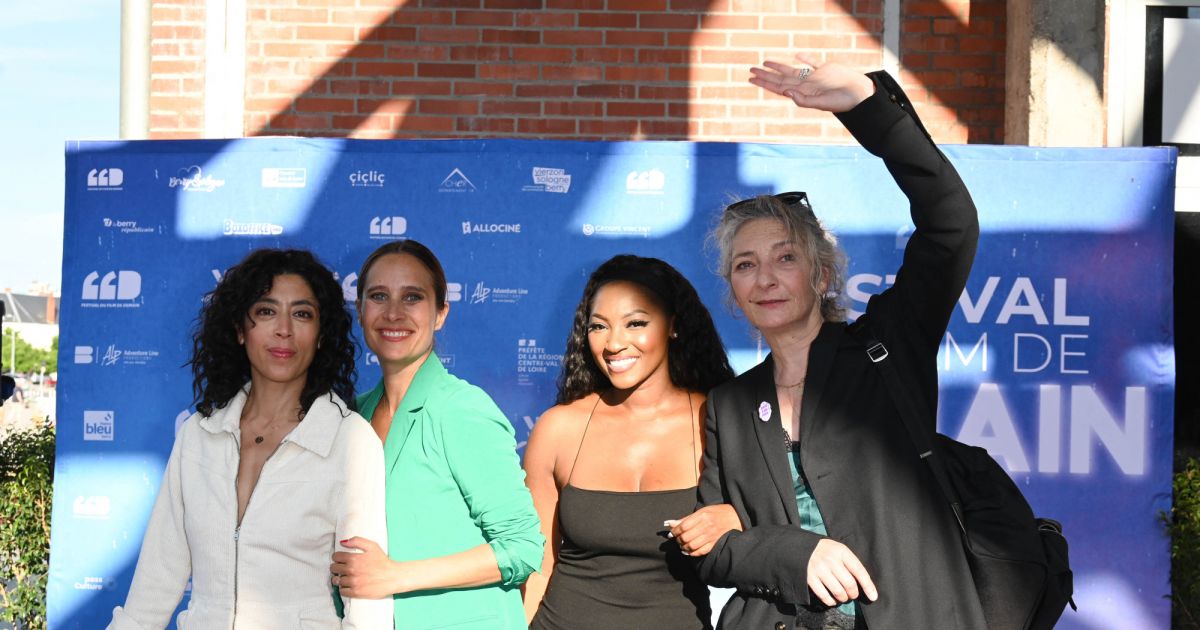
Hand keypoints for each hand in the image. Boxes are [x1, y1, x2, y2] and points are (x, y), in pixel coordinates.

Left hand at [330, 536, 402, 598]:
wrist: (393, 577)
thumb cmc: (383, 561)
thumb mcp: (372, 546)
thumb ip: (357, 541)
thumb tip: (342, 542)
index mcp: (353, 558)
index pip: (335, 557)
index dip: (337, 557)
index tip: (340, 559)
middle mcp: (351, 570)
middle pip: (334, 569)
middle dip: (336, 567)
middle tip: (341, 568)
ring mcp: (353, 582)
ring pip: (337, 580)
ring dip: (339, 578)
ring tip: (344, 577)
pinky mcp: (356, 592)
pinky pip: (342, 591)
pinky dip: (343, 588)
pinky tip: (348, 585)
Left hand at [667, 504, 743, 556]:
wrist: (737, 517)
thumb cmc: (718, 512)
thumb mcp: (702, 511)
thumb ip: (687, 518)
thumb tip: (670, 523)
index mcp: (702, 515)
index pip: (683, 526)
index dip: (674, 531)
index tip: (672, 533)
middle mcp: (706, 526)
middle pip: (686, 537)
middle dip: (678, 540)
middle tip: (677, 539)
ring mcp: (711, 536)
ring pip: (691, 546)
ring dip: (683, 547)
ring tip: (682, 545)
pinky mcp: (715, 544)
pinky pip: (700, 551)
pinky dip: (692, 553)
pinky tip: (689, 551)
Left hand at [749, 54, 874, 113]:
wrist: (861, 95)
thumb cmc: (843, 102)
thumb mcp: (822, 103)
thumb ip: (803, 100)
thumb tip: (786, 93)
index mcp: (803, 93)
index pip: (779, 87)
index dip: (764, 83)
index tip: (751, 79)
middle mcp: (806, 85)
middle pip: (781, 78)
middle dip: (766, 75)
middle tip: (751, 70)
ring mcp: (816, 77)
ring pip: (792, 70)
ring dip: (778, 67)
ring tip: (765, 63)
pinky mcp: (827, 69)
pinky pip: (812, 62)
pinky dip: (804, 59)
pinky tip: (796, 55)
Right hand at [807, 538, 877, 606]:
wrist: (802, 547)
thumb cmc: (826, 550)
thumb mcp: (839, 550)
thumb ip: (850, 563)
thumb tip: (864, 584)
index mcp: (841, 551)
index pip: (859, 570)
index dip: (868, 585)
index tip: (873, 596)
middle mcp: (831, 560)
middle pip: (849, 584)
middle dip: (853, 594)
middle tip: (852, 594)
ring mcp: (819, 569)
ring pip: (838, 591)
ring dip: (843, 598)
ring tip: (843, 597)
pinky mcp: (810, 578)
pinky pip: (824, 595)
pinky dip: (831, 601)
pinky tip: (833, 600)